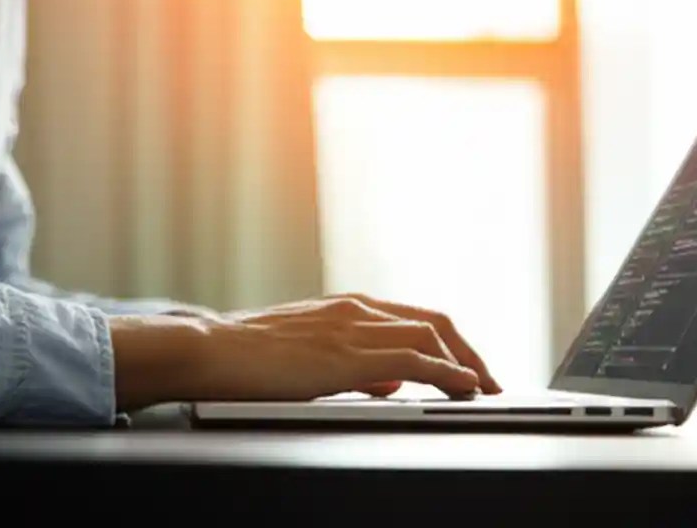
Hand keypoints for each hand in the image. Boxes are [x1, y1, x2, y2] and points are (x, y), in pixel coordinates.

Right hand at [109, 293, 500, 411]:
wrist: (208, 350)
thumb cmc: (244, 356)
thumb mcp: (305, 353)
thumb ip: (350, 363)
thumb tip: (387, 383)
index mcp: (346, 306)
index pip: (415, 317)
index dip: (450, 342)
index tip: (468, 367)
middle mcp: (356, 309)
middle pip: (435, 320)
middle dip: (469, 350)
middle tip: (489, 381)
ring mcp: (353, 330)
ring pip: (431, 336)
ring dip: (465, 363)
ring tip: (483, 390)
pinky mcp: (347, 357)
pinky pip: (414, 361)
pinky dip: (446, 373)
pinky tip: (463, 388)